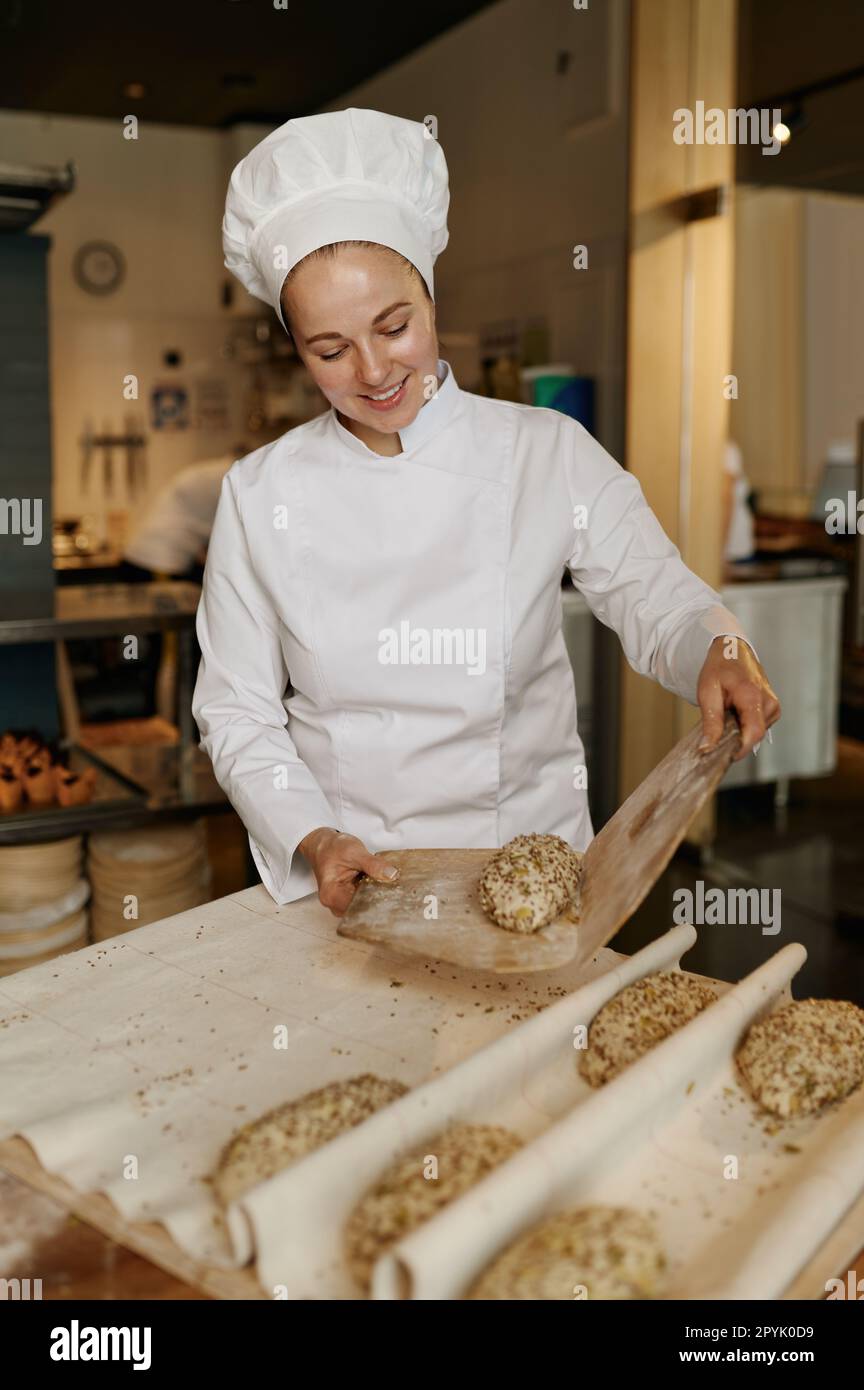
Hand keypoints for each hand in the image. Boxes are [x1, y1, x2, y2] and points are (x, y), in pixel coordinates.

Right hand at [296, 826, 399, 916]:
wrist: (324, 844)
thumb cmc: (332, 848)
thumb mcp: (354, 851)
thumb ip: (373, 864)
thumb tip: (391, 875)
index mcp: (331, 895)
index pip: (357, 908)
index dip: (376, 902)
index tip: (391, 893)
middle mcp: (334, 903)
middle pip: (361, 910)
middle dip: (378, 899)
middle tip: (392, 887)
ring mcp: (341, 903)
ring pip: (364, 906)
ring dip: (376, 895)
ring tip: (385, 883)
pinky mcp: (348, 899)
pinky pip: (364, 900)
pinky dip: (372, 892)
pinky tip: (379, 883)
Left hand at [697, 637, 780, 761]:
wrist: (732, 651)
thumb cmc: (719, 668)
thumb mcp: (707, 693)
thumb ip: (710, 722)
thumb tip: (708, 748)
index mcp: (753, 696)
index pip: (754, 733)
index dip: (738, 749)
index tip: (722, 754)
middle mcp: (769, 703)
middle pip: (754, 736)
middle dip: (735, 739)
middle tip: (717, 727)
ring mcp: (774, 706)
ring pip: (755, 734)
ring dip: (739, 731)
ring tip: (727, 713)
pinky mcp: (773, 709)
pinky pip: (758, 727)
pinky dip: (744, 725)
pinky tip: (735, 713)